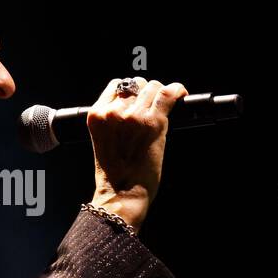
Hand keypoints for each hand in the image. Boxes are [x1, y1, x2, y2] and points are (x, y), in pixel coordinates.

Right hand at [88, 78, 187, 233]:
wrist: (122, 193)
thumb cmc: (114, 173)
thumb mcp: (103, 140)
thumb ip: (113, 119)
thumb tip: (136, 103)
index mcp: (97, 115)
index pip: (117, 85)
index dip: (131, 90)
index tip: (139, 98)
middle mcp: (114, 111)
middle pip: (136, 84)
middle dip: (145, 94)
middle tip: (151, 109)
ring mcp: (134, 115)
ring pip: (153, 87)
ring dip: (160, 95)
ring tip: (164, 107)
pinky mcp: (153, 122)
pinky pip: (168, 94)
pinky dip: (177, 91)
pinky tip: (181, 94)